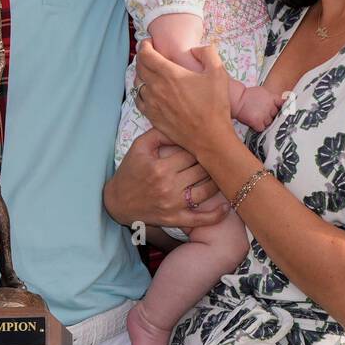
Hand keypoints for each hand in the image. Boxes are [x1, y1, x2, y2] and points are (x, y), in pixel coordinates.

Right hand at [104, 127, 226, 230]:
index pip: (191, 152)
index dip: (200, 146)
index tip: (205, 142)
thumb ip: (159, 133)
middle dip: (210, 162)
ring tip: (220, 174)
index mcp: (160, 167)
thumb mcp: (139, 147)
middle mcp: (168, 186)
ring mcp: (174, 205)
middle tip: (217, 156)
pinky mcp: (176, 220)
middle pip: (201, 170)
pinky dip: (216, 215)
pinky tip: (226, 207)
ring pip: (206, 190)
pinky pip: (201, 219)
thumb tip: (181, 124)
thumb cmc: (130, 172)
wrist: (117, 202)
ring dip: (216, 181)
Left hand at [134, 40, 234, 157]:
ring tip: (151, 73)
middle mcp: (156, 87)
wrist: (210, 137)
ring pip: (137, 83)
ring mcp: (152, 104)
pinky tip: (149, 92)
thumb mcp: (218, 73)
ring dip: (142, 74)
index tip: (151, 43)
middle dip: (143, 57)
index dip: (145, 45)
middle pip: (139, 67)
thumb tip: (195, 49)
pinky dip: (141, 92)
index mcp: (169, 74)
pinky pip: (139, 100)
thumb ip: (207, 53)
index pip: (145, 54)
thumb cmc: (215, 105)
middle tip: (152, 55)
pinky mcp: (152, 117)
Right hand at [235, 85, 283, 131]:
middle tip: (264, 113)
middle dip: (272, 115)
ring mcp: (264, 115)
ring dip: (266, 122)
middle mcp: (270, 107)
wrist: (237, 99)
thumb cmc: (248, 96)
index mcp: (272, 98)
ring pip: (270, 123)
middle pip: (276, 115)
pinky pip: (263, 128)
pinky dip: (259, 127)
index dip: (283, 108)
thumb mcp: (264, 92)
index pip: (284, 105)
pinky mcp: (257, 122)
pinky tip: (255, 122)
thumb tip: (284, 102)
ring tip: (258, 116)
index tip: (283, 111)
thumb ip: (273, 98)